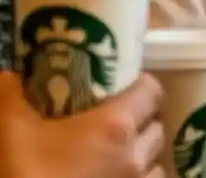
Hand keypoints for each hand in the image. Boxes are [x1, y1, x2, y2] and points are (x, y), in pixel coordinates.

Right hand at [0, 70, 164, 177]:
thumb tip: (9, 75)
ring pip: (155, 161)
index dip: (139, 86)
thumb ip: (11, 94)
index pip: (152, 91)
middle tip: (113, 120)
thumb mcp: (10, 130)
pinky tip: (113, 177)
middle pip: (155, 126)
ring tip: (114, 154)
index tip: (122, 86)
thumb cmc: (21, 172)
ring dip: (141, 154)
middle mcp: (135, 156)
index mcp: (116, 127)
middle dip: (139, 121)